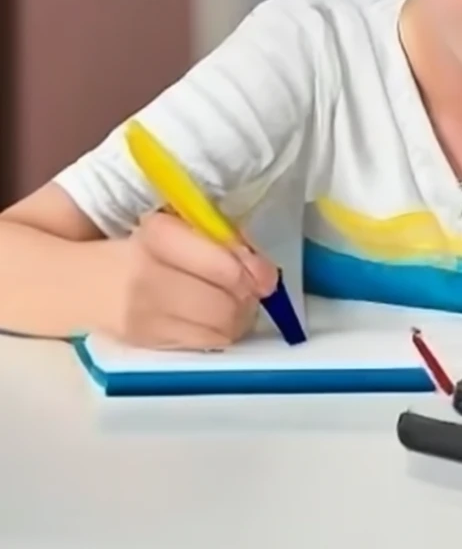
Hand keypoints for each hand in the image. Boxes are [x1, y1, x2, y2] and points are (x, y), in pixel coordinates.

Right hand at [100, 210, 279, 349]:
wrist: (83, 282)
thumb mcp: (178, 227)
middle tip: (254, 291)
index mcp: (158, 237)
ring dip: (239, 318)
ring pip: (218, 329)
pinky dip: (221, 332)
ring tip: (238, 305)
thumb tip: (264, 273)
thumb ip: (222, 240)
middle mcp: (149, 279)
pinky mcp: (148, 343)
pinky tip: (218, 319)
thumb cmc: (144, 247)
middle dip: (249, 299)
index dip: (253, 271)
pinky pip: (204, 344)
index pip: (221, 263)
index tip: (266, 275)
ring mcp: (146, 317)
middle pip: (224, 302)